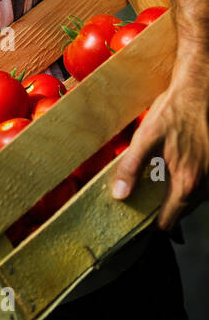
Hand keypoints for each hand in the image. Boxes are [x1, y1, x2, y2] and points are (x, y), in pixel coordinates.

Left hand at [111, 66, 208, 229]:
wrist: (199, 94)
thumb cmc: (173, 114)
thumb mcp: (145, 139)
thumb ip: (131, 169)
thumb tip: (120, 194)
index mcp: (186, 183)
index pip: (168, 221)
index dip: (150, 224)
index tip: (136, 221)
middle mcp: (205, 186)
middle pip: (180, 212)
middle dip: (161, 210)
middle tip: (140, 201)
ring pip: (190, 200)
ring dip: (174, 196)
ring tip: (153, 185)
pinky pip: (198, 187)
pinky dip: (185, 185)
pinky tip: (171, 172)